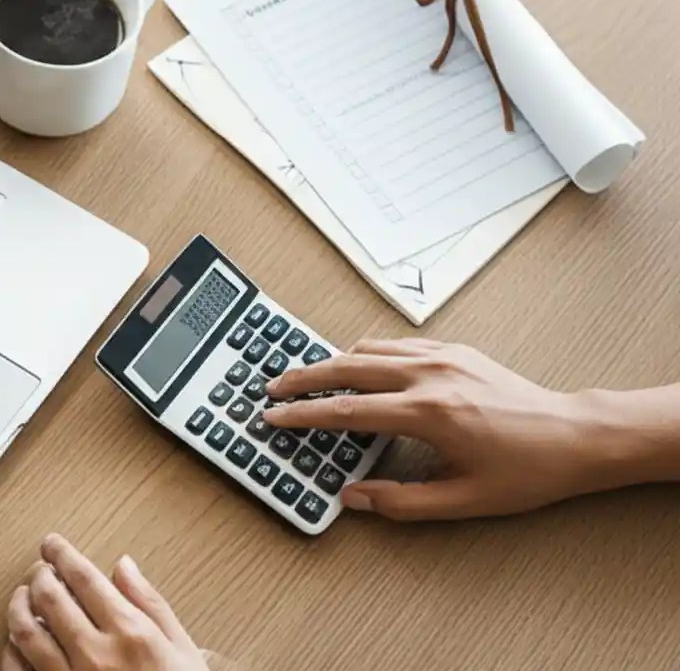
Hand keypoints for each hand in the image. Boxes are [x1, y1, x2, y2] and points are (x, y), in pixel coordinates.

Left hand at [2, 534, 207, 670]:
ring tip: (21, 597)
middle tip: (39, 568)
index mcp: (131, 633)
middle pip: (49, 596)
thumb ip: (151, 604)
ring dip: (17, 606)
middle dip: (38, 574)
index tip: (52, 544)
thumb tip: (124, 566)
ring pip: (24, 630)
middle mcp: (96, 653)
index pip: (84, 577)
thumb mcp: (183, 650)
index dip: (62, 554)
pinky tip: (15, 641)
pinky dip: (11, 649)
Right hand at [264, 339, 602, 520]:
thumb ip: (402, 502)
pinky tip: (358, 365)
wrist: (575, 435)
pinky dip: (368, 353)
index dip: (304, 415)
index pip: (347, 410)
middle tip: (273, 384)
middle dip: (304, 376)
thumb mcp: (463, 500)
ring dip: (333, 361)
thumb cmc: (527, 469)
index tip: (274, 417)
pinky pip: (397, 345)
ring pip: (370, 349)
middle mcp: (430, 376)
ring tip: (307, 376)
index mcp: (428, 413)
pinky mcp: (456, 351)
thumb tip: (355, 497)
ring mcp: (443, 357)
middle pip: (348, 367)